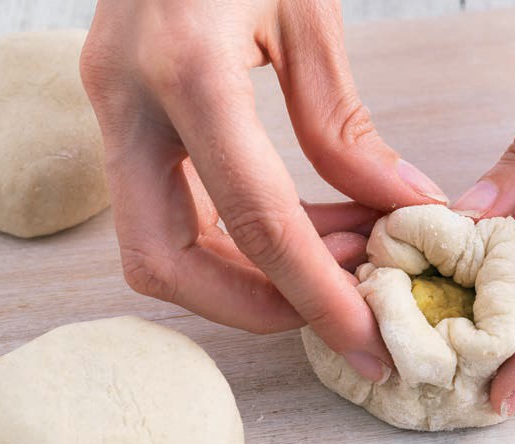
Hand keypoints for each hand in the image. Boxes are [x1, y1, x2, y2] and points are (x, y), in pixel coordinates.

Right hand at [80, 0, 447, 381]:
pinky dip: (238, 243)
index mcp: (185, 68)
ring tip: (336, 271)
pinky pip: (171, 213)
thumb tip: (402, 208)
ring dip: (249, 279)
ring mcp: (113, 113)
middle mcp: (128, 102)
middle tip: (338, 319)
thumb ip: (345, 127)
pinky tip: (303, 235)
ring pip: (159, 248)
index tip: (364, 340)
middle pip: (167, 260)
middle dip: (255, 308)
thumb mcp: (306, 16)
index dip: (313, 293)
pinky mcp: (122, 121)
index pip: (254, 217)